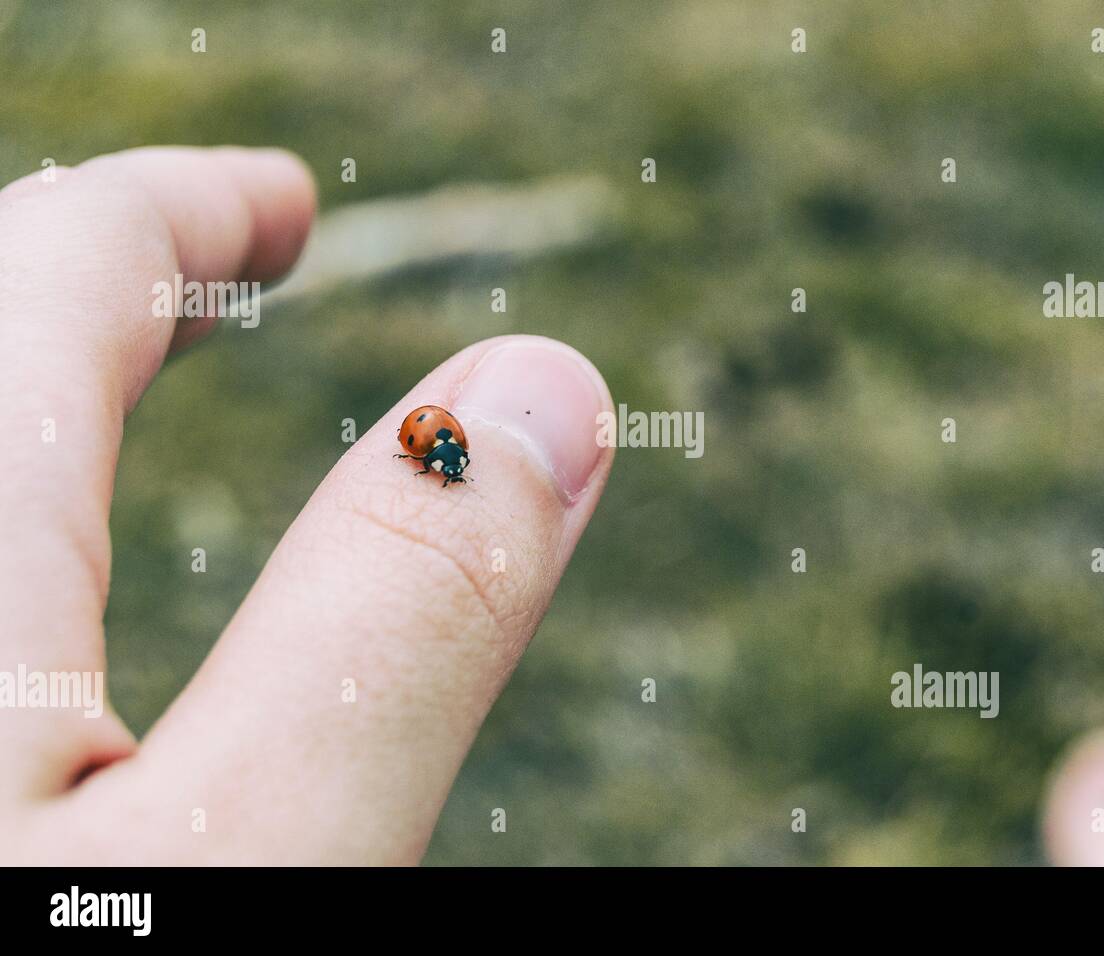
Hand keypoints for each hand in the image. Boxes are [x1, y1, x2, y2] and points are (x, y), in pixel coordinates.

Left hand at [0, 147, 613, 863]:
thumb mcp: (245, 862)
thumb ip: (387, 633)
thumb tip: (539, 393)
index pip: (47, 280)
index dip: (182, 213)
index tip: (285, 206)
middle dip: (103, 274)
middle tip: (237, 259)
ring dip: (40, 393)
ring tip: (143, 375)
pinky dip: (14, 528)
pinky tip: (44, 603)